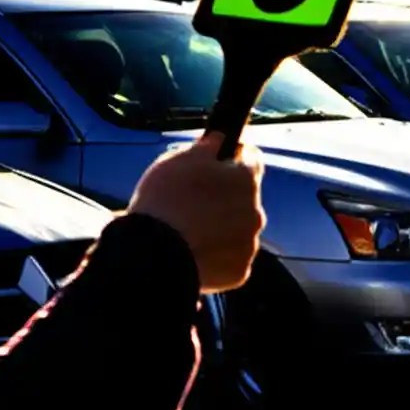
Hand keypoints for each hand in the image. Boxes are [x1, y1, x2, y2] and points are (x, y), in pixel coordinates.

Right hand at [127, 132, 266, 293]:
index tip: (216, 163)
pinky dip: (217, 256)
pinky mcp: (240, 270)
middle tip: (192, 203)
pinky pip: (231, 259)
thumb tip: (223, 138)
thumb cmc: (165, 201)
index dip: (232, 158)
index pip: (251, 159)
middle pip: (244, 199)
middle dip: (225, 197)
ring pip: (238, 230)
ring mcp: (250, 244)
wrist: (154, 256)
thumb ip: (208, 147)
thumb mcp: (179, 160)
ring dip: (221, 228)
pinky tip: (193, 253)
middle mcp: (256, 211)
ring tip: (188, 231)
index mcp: (245, 179)